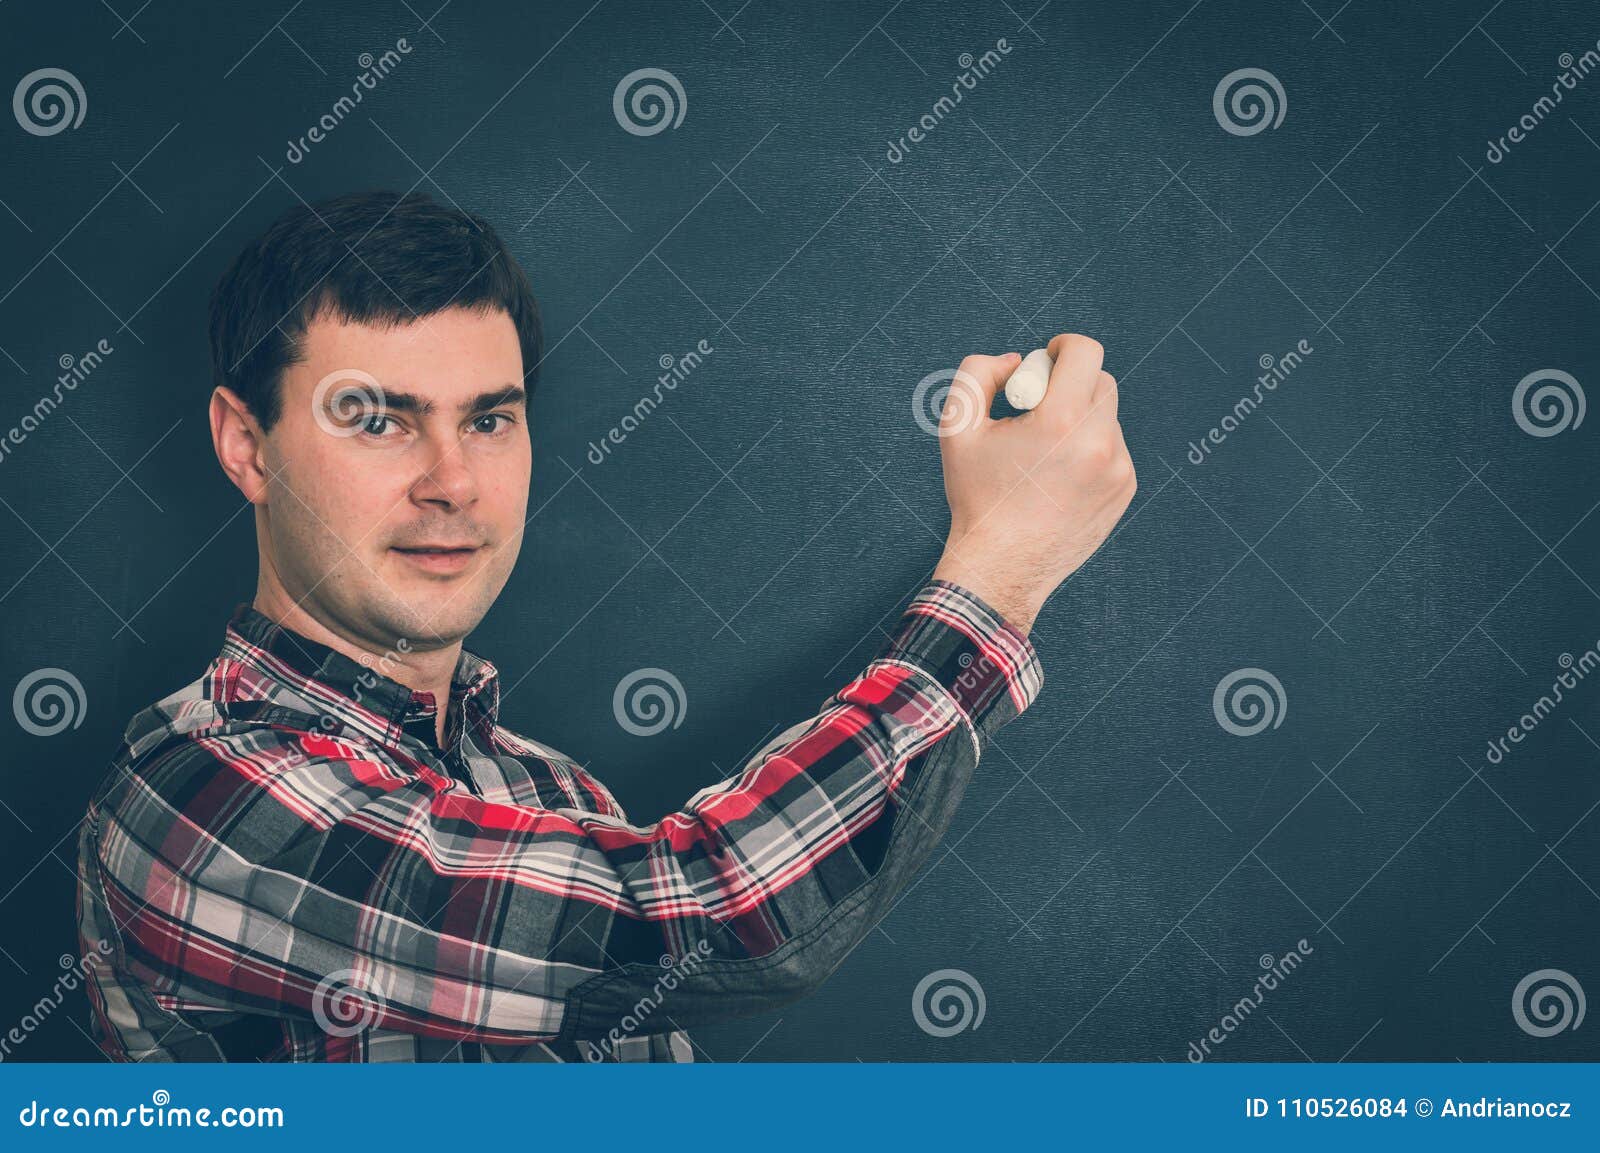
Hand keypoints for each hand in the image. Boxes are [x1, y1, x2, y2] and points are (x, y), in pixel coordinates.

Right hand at [930, 334, 1135, 634]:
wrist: (1002, 566)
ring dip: (1080, 419)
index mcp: (1060, 421)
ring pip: (1106, 417)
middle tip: (1038, 407)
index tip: (1048, 357)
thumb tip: (1016, 360)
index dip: (1064, 346)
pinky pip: (1112, 449)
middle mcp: (1099, 442)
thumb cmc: (976, 496)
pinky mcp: (1124, 489)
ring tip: (1044, 454)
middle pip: (1101, 381)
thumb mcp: (957, 428)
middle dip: (1071, 382)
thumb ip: (977, 373)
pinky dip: (1090, 450)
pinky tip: (1059, 477)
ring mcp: (1118, 468)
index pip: (1085, 353)